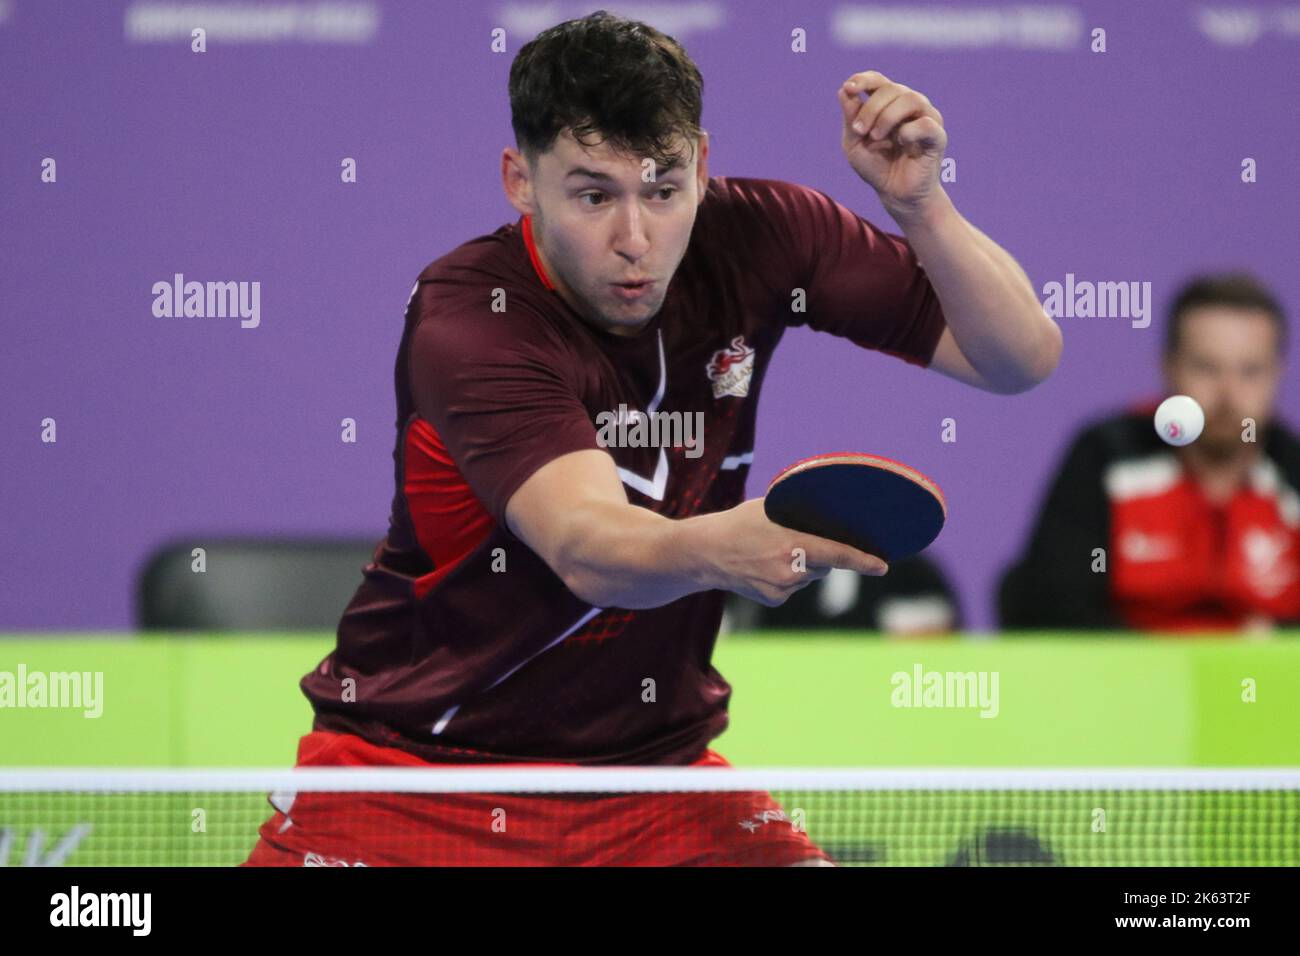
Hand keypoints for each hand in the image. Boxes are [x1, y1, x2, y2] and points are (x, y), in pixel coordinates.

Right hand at [693, 498, 887, 606]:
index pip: (837, 554)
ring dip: (800, 565)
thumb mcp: (771, 509)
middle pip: (823, 564)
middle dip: (817, 553)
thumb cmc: (739, 523)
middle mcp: (790, 571)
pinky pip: (793, 586)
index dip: (863, 561)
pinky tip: (763, 567)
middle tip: (791, 540)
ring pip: (808, 576)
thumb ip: (801, 518)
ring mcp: (782, 589)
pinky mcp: (774, 600)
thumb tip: (832, 522)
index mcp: (793, 544)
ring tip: (770, 552)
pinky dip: (786, 578)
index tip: (882, 566)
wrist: (705, 552)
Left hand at [838, 71, 946, 221]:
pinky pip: (926, 124)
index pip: (878, 80)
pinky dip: (909, 131)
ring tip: (876, 137)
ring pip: (910, 99)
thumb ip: (850, 118)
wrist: (895, 195)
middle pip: (891, 88)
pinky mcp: (938, 136)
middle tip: (859, 131)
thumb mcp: (854, 145)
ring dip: (887, 117)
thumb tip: (844, 90)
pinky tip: (902, 142)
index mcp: (889, 103)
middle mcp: (909, 105)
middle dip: (871, 108)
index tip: (850, 88)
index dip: (864, 80)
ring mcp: (926, 117)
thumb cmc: (876, 167)